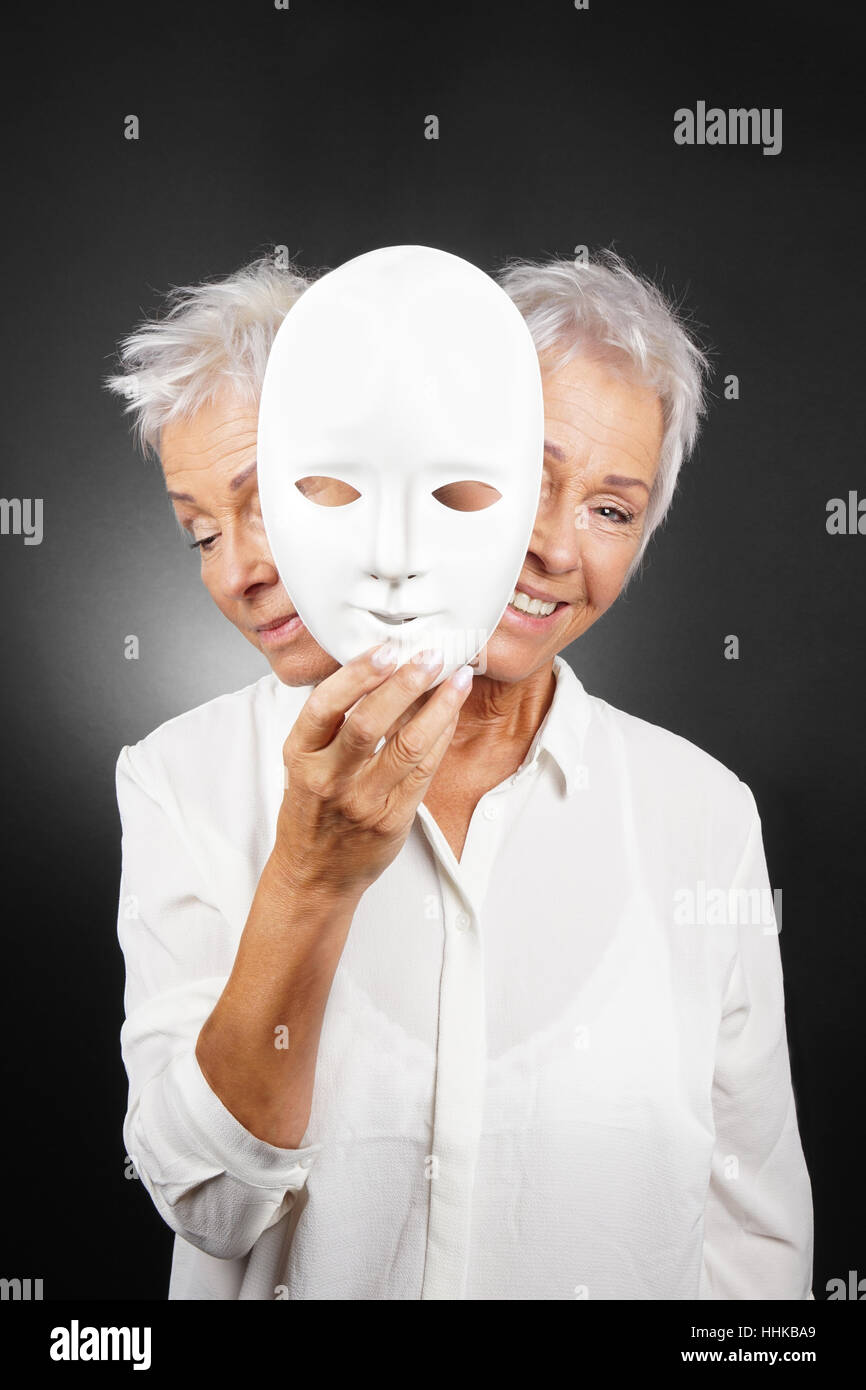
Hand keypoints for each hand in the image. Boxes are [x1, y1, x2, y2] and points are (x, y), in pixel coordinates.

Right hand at [274, 643, 472, 899]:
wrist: (314, 873)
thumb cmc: (311, 809)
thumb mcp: (304, 762)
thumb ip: (331, 723)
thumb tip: (378, 668)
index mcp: (300, 756)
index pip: (324, 706)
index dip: (357, 674)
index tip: (386, 650)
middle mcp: (329, 778)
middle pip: (368, 723)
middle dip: (404, 683)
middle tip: (431, 655)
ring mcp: (362, 801)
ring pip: (407, 746)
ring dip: (438, 707)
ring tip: (457, 679)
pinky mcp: (392, 819)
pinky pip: (424, 770)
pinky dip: (441, 735)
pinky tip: (451, 712)